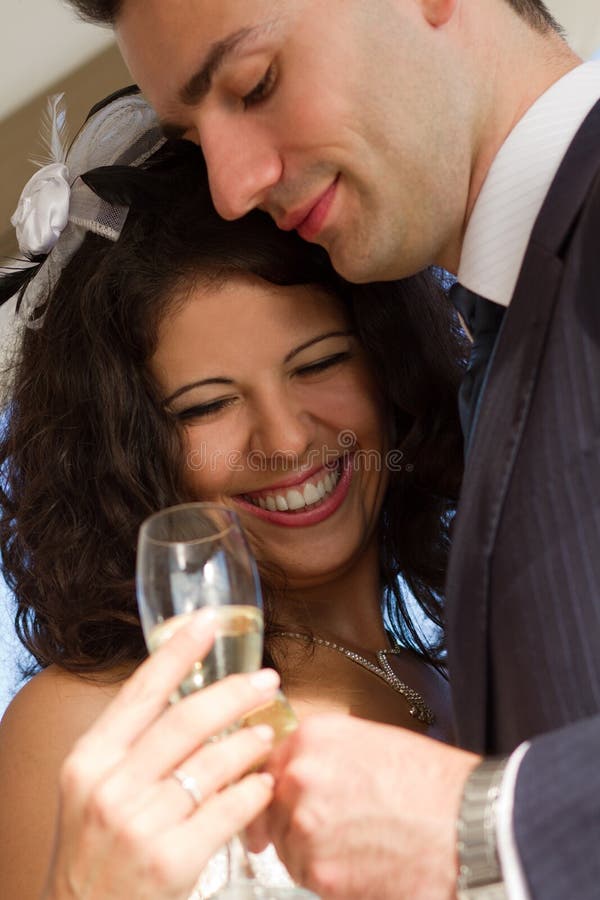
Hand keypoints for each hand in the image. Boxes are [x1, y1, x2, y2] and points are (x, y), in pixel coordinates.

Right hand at [43, 610, 279, 899]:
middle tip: (266, 681)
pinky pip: (228, 810)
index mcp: (89, 760)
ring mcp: (140, 825)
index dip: (178, 652)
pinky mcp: (172, 861)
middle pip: (186, 719)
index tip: (208, 622)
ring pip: (213, 762)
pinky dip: (253, 792)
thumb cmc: (93, 853)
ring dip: (250, 742)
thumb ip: (130, 748)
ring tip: (267, 735)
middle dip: (234, 693)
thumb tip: (189, 698)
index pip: (140, 691)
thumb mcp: (92, 791)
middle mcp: (110, 786)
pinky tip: (263, 785)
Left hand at [248, 714, 479, 899]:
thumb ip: (328, 753)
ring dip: (308, 850)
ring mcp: (306, 825)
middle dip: (288, 820)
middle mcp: (301, 776)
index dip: (274, 784)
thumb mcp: (374, 742)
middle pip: (271, 806)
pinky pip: (307, 877)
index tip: (272, 798)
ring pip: (286, 845)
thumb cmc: (433, 784)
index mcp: (315, 737)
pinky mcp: (319, 871)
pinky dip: (327, 877)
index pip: (269, 762)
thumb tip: (302, 769)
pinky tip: (362, 864)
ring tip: (355, 845)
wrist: (469, 825)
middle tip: (321, 830)